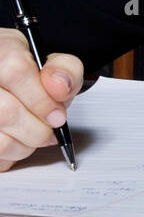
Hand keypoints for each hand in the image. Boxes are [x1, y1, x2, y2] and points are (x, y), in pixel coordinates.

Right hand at [0, 29, 83, 171]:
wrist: (5, 82)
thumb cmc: (25, 73)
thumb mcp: (49, 61)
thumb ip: (64, 69)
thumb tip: (59, 87)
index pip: (15, 71)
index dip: (42, 99)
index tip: (58, 114)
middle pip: (6, 112)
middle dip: (39, 128)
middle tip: (51, 128)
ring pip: (1, 140)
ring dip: (27, 144)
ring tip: (34, 133)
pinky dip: (13, 154)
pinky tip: (16, 138)